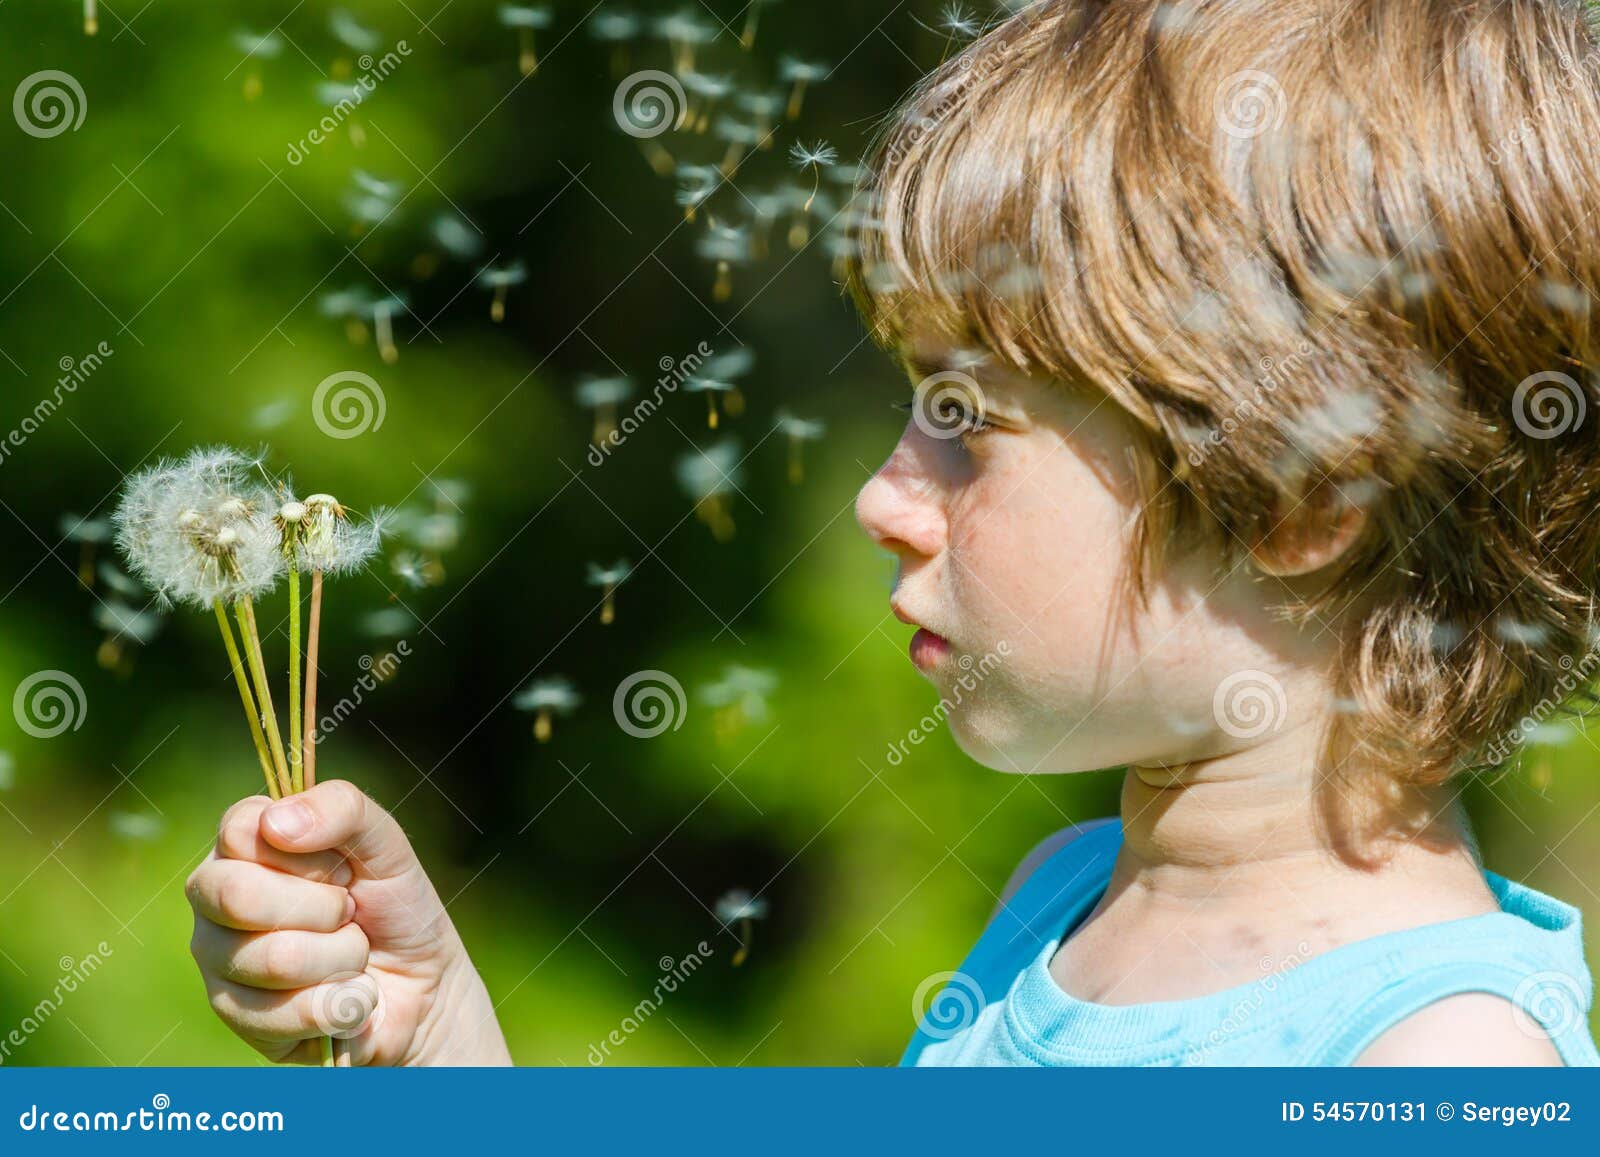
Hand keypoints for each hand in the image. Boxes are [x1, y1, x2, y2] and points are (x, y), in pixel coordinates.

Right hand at [185, 780, 511, 1065]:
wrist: (423, 983)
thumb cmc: (394, 903)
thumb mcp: (385, 842)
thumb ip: (341, 808)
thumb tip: (276, 824)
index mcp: (243, 843)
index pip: (242, 831)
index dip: (309, 856)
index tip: (343, 869)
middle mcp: (215, 897)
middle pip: (240, 896)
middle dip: (325, 908)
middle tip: (349, 913)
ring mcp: (217, 959)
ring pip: (275, 959)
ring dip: (343, 958)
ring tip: (353, 955)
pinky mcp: (236, 1018)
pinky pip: (285, 1014)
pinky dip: (342, 1003)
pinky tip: (349, 995)